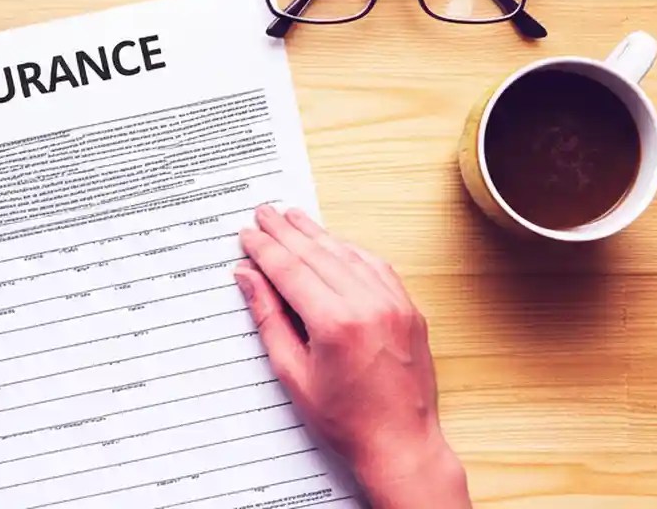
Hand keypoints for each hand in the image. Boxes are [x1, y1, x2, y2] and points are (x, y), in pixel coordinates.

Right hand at [233, 206, 469, 508]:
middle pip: (317, 254)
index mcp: (336, 324)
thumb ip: (269, 319)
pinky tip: (334, 242)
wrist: (401, 444)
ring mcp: (394, 305)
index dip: (265, 249)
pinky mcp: (408, 310)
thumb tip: (248, 279)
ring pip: (348, 254)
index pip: (291, 270)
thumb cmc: (347, 420)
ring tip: (293, 217)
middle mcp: (369, 306)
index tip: (248, 235)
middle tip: (265, 213)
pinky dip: (350, 250)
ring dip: (317, 233)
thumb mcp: (293, 373)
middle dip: (286, 231)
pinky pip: (377, 267)